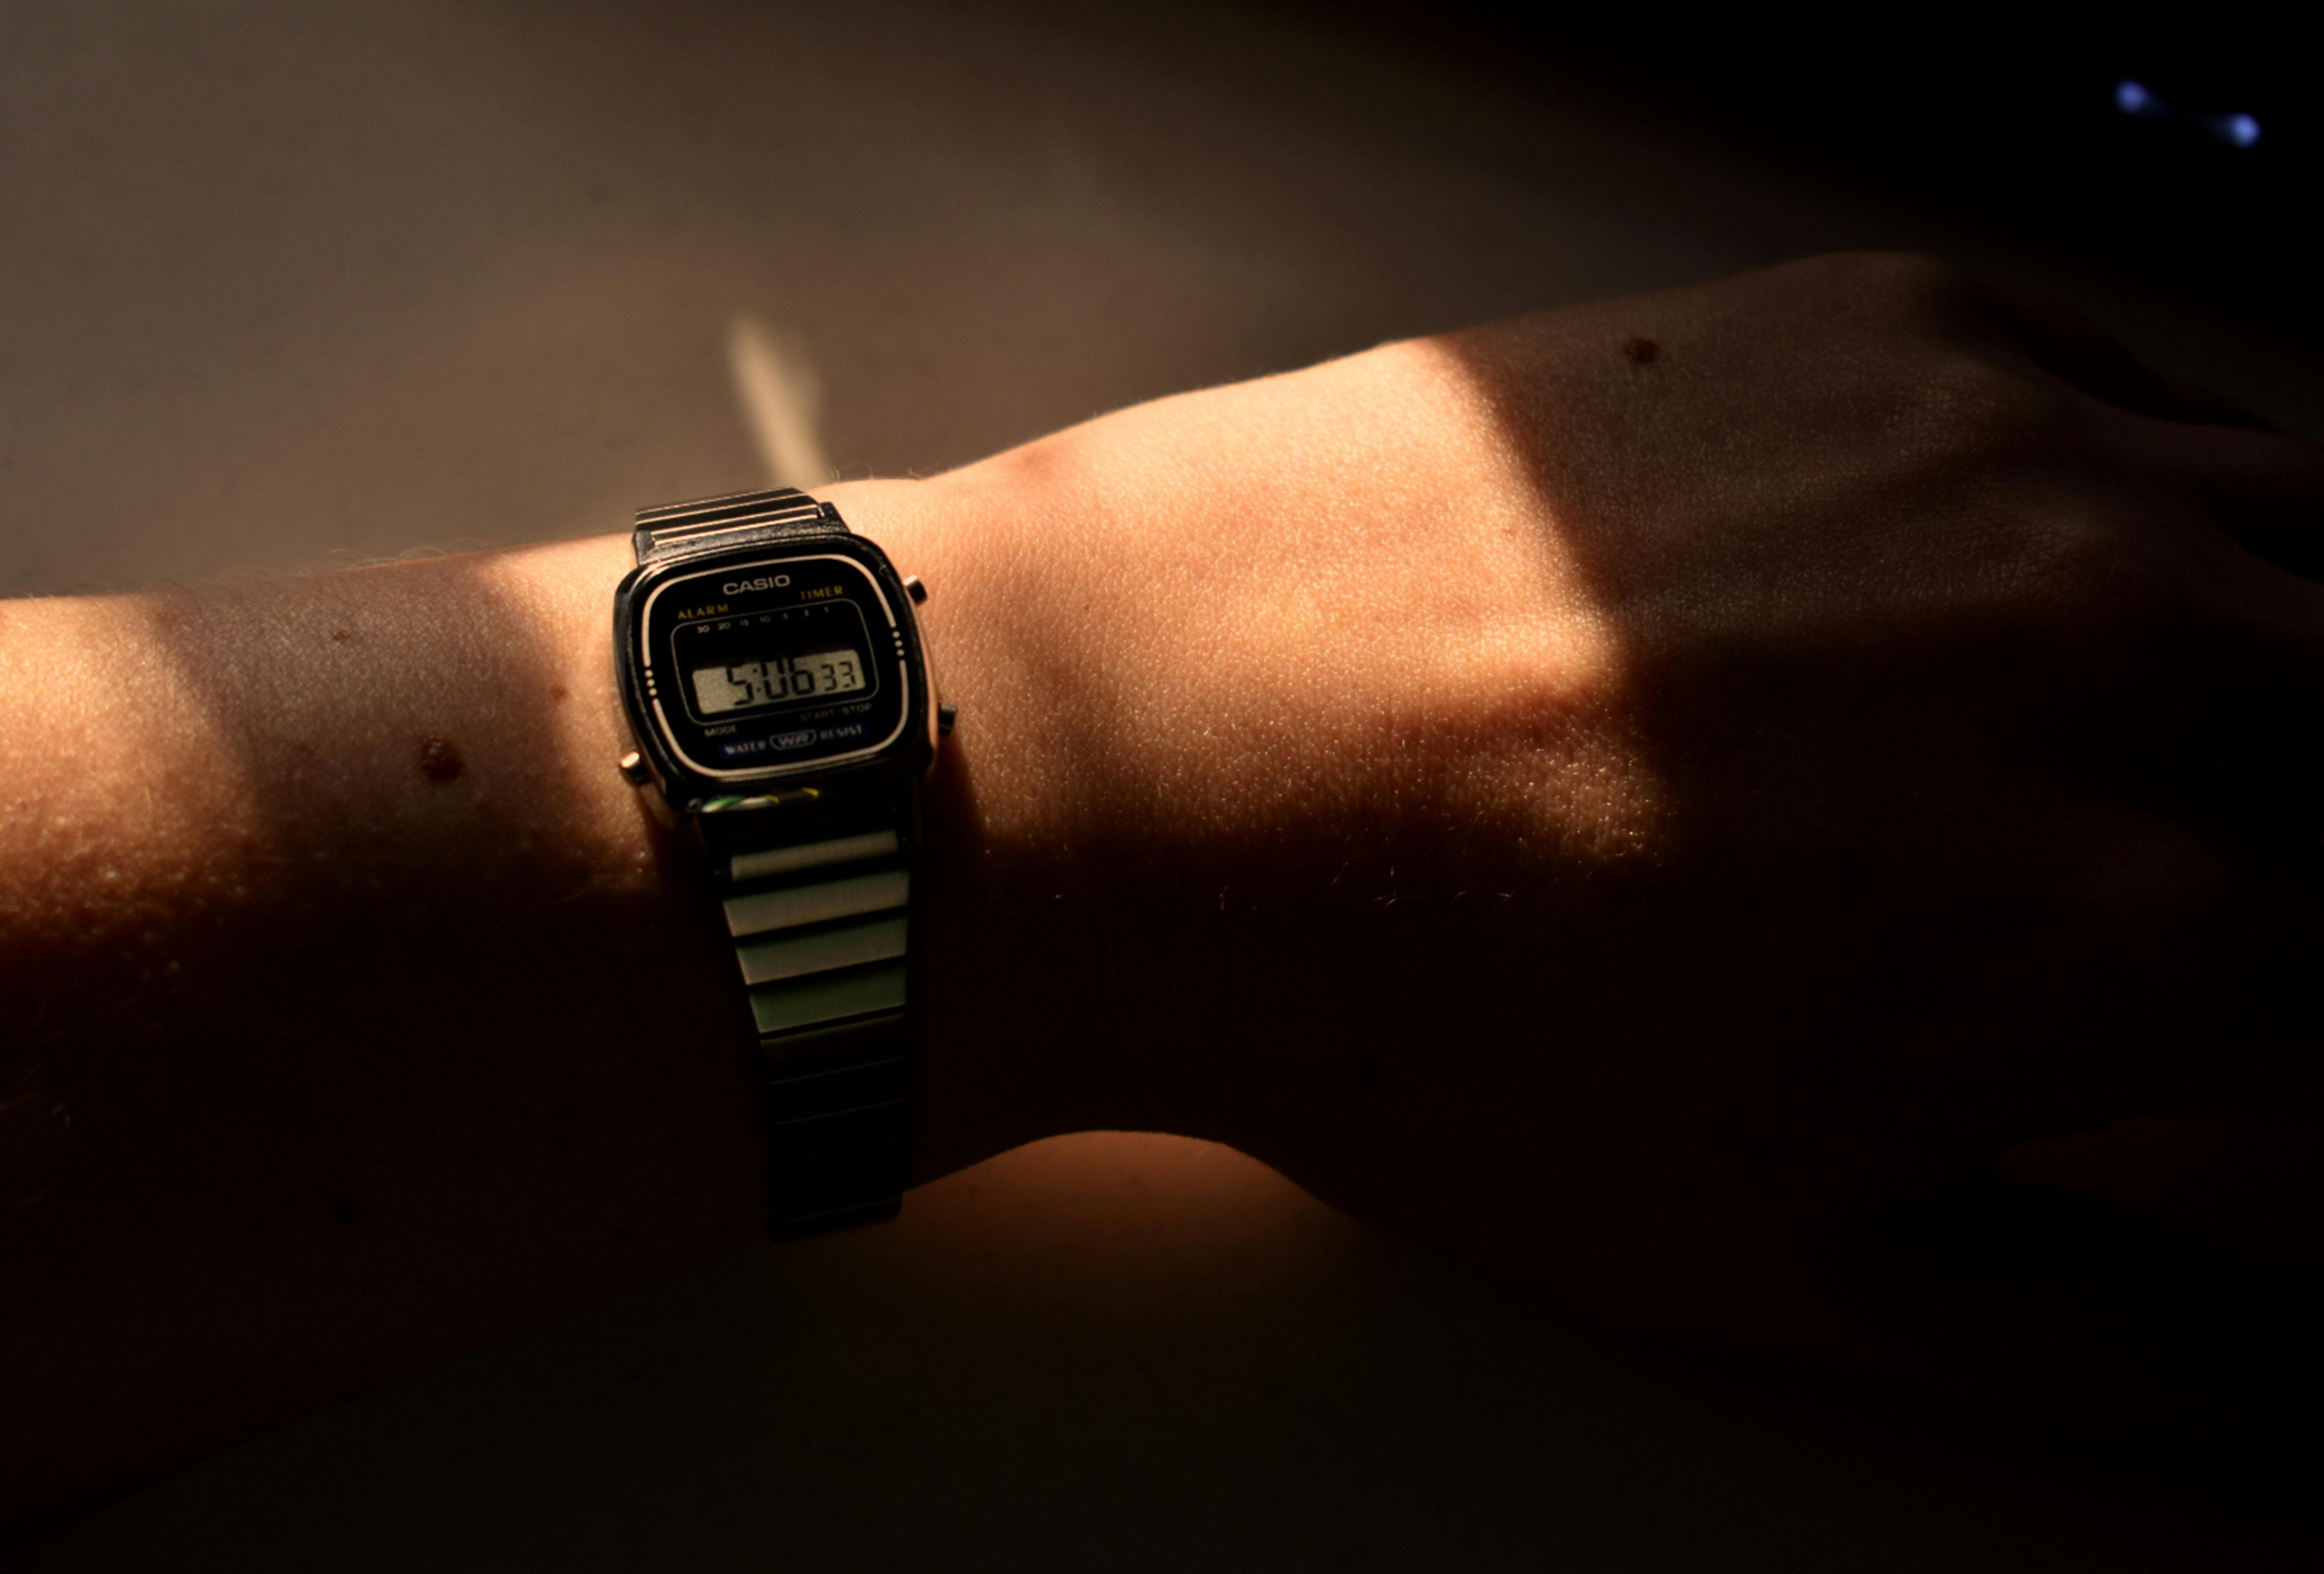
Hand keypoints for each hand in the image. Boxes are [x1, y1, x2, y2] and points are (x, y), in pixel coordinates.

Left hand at [906, 253, 2323, 1416]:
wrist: (1169, 751)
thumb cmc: (1428, 1020)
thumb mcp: (1785, 1264)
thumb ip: (2125, 1354)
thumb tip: (2307, 1415)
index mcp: (2139, 921)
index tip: (2254, 1067)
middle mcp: (2131, 648)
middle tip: (2222, 900)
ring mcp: (2016, 449)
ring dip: (2289, 663)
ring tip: (2160, 754)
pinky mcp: (1894, 318)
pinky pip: (2147, 398)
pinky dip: (2154, 506)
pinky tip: (2027, 587)